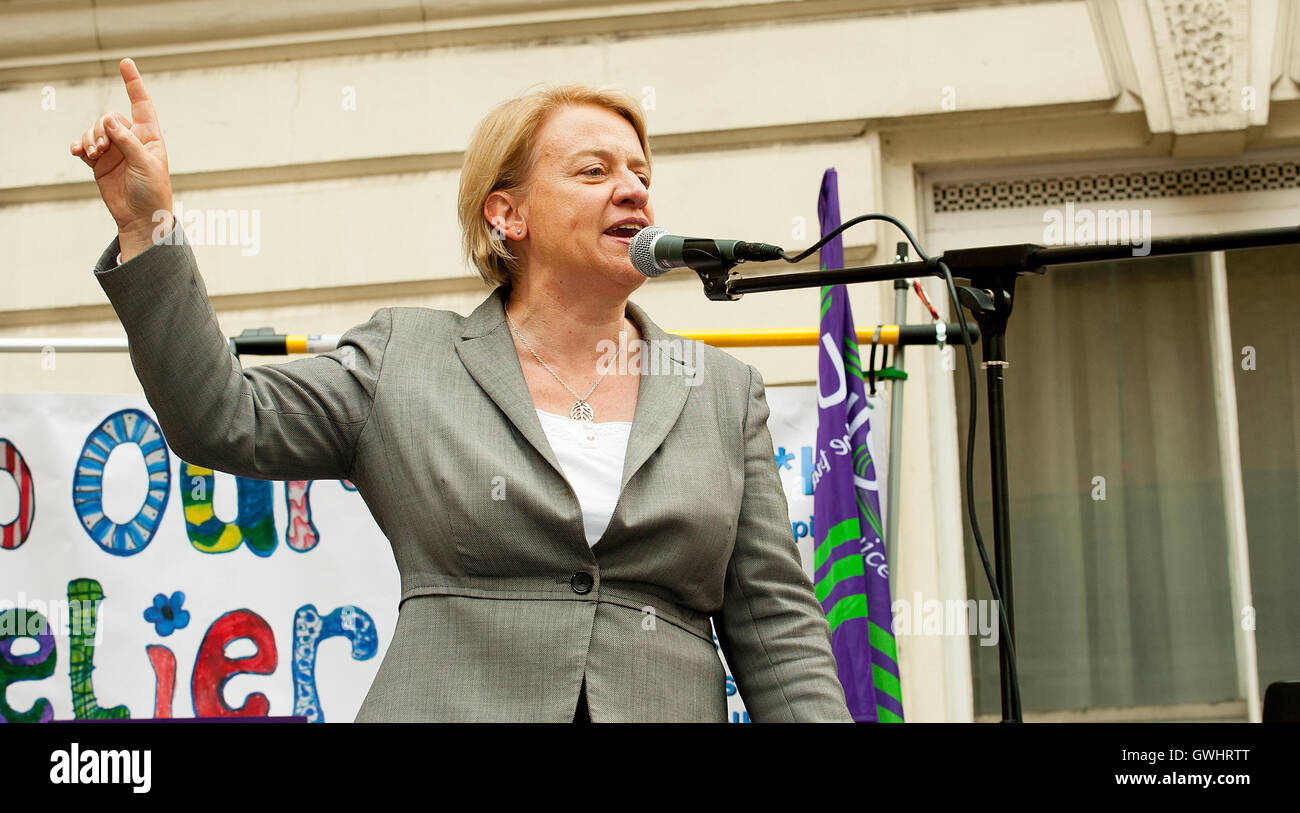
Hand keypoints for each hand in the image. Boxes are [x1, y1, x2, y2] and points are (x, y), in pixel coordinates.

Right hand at [70, 58, 173, 261]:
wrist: (141, 218)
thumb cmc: (153, 192)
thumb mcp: (146, 165)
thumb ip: (127, 141)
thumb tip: (109, 118)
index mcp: (150, 137)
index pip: (141, 104)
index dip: (133, 84)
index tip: (125, 63)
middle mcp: (131, 139)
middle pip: (109, 118)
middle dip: (102, 128)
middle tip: (103, 147)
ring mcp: (114, 150)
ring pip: (95, 130)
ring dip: (90, 137)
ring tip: (93, 153)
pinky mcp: (100, 162)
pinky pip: (85, 145)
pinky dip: (80, 145)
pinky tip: (79, 152)